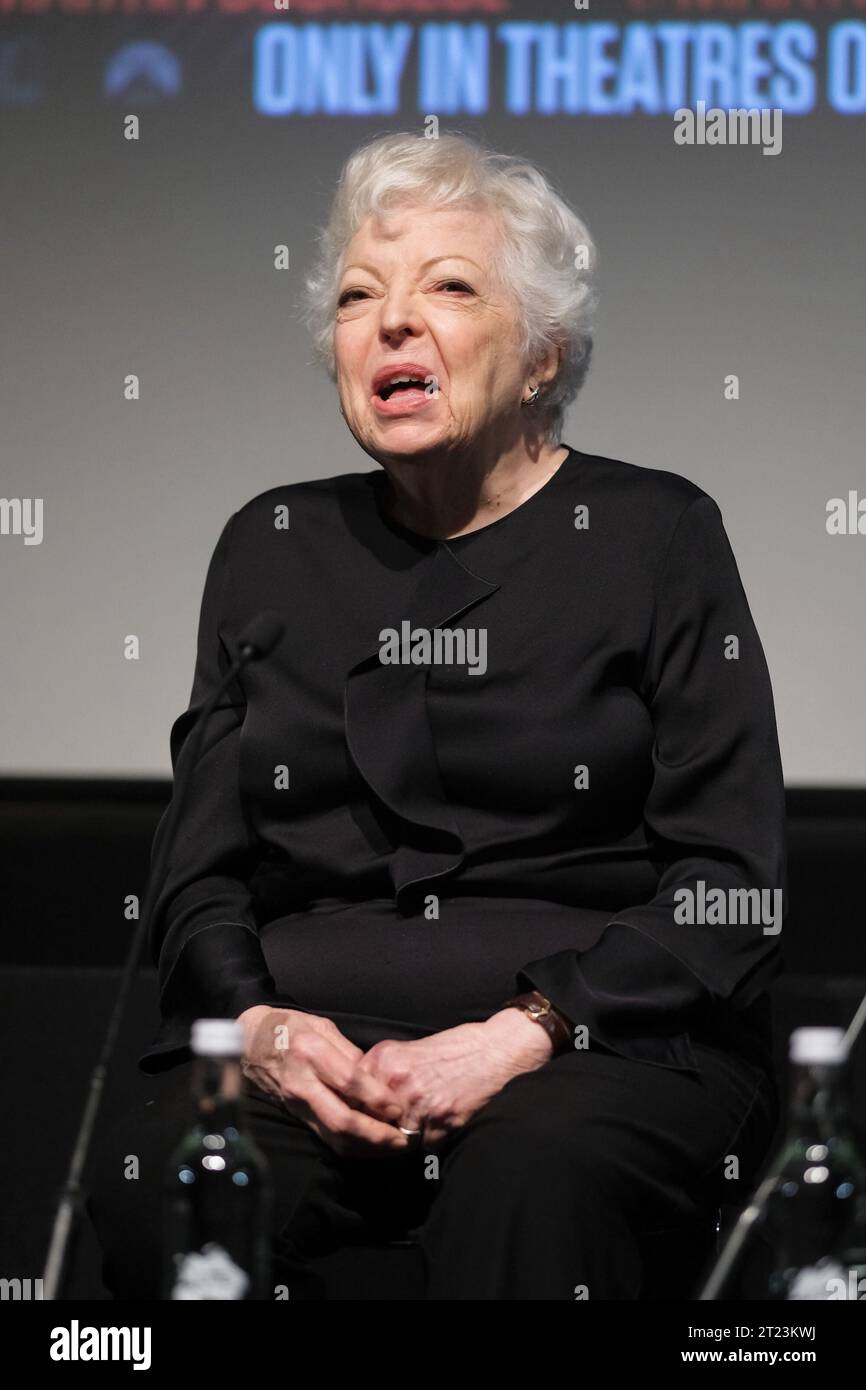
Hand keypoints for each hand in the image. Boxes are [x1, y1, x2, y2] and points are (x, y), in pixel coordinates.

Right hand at [236, 1005, 413, 1159]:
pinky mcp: (297, 1116)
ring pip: (334, 1135)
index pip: (349, 1081)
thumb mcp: (322, 1026)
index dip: (376, 1097)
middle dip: (375, 1134)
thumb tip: (375, 1080)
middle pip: (341, 1118)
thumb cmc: (292, 1028)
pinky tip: (370, 1146)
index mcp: (309, 1052)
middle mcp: (301, 1082)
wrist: (253, 1043)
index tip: (397, 1107)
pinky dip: (351, 1145)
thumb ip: (349, 1052)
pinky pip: (326, 1137)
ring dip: (366, 1146)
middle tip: (401, 1139)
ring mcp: (296, 1104)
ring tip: (391, 1147)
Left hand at [353, 1008, 554, 1146]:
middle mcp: (395, 1079)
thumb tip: (358, 1104)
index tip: (354, 1129)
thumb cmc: (454, 1050)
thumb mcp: (407, 1050)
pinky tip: (432, 1135)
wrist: (495, 1050)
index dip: (353, 1118)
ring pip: (392, 1140)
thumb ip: (381, 1073)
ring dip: (397, 1146)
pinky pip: (421, 1147)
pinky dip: (425, 1147)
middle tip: (377, 1144)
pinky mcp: (439, 1119)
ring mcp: (417, 1101)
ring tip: (407, 1141)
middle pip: (368, 1123)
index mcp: (383, 1059)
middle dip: (372, 1136)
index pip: (352, 1101)